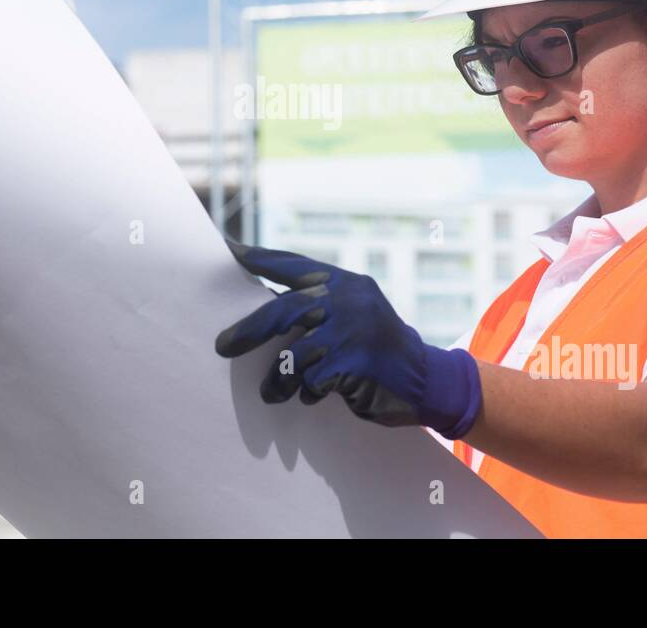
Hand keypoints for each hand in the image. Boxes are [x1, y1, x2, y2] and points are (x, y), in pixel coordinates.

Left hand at [215, 239, 481, 438]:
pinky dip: (308, 391)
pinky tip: (313, 395)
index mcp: (343, 282)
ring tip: (272, 391)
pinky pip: (313, 380)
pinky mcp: (357, 362)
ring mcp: (353, 330)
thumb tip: (264, 310)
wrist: (425, 378)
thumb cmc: (376, 348)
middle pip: (284, 310)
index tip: (229, 250)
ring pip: (294, 354)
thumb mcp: (354, 313)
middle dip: (249, 329)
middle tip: (222, 345)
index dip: (260, 258)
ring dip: (278, 378)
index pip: (293, 265)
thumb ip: (319, 306)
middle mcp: (348, 299)